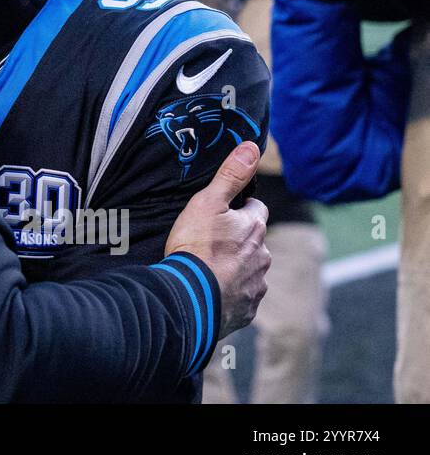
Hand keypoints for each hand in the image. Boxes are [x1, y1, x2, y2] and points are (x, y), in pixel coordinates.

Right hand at [164, 141, 269, 339]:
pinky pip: (243, 296)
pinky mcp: (247, 308)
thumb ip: (230, 175)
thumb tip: (252, 147)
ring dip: (238, 267)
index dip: (242, 209)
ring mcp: (257, 284)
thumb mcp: (207, 202)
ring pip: (251, 269)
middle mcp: (262, 255)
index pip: (256, 210)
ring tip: (211, 268)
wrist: (192, 297)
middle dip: (241, 240)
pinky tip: (213, 290)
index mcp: (253, 228)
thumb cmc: (197, 247)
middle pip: (256, 242)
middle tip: (215, 242)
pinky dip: (232, 292)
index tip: (227, 212)